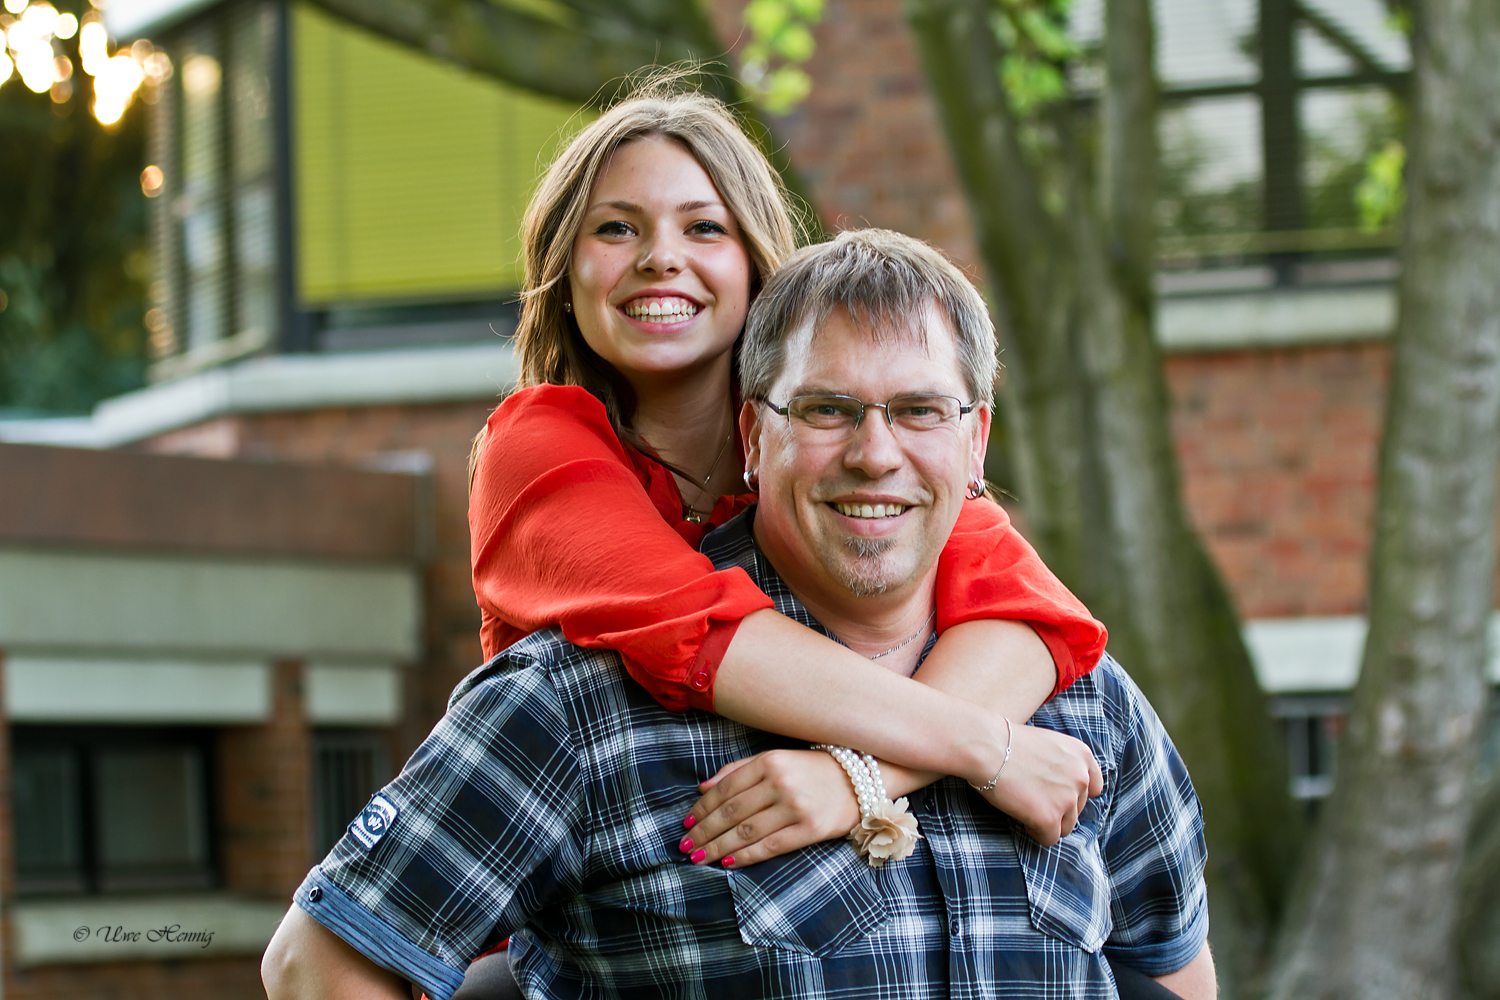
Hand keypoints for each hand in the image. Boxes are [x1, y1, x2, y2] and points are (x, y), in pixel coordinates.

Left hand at [678, 750, 859, 867]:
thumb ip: (739, 770)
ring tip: (698, 857)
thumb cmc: (813, 769)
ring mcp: (796, 806)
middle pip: (731, 811)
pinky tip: (727, 862)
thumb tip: (703, 787)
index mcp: (770, 761)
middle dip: (704, 831)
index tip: (686, 822)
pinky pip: (770, 846)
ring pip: (746, 831)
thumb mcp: (777, 759)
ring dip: (717, 846)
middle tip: (685, 845)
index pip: (725, 788)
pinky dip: (746, 856)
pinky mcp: (811, 828)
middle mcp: (781, 782)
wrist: (863, 778)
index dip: (702, 807)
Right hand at [976, 723, 1103, 845]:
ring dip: (1047, 821)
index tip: (1057, 793)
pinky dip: (1036, 832)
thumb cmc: (1007, 743)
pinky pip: (1050, 838)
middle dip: (1057, 808)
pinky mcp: (1049, 817)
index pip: (1094, 787)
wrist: (987, 747)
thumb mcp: (1048, 744)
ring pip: (1066, 827)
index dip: (1075, 794)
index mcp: (1082, 755)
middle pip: (1077, 809)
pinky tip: (1022, 817)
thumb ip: (1065, 764)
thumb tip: (1066, 791)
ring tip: (1025, 807)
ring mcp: (1067, 799)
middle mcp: (1080, 777)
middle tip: (1031, 797)